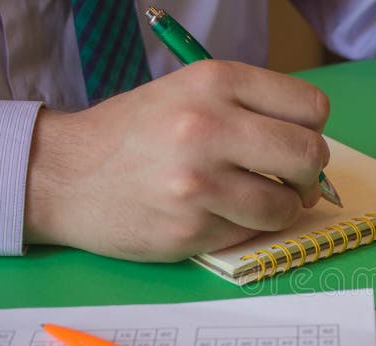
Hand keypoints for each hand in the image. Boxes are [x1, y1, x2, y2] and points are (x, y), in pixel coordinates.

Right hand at [23, 60, 329, 260]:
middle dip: (308, 174)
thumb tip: (312, 146)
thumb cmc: (135, 132)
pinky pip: (252, 233)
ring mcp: (199, 183)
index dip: (312, 130)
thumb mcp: (189, 92)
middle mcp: (208, 127)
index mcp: (215, 82)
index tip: (294, 142)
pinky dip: (244, 228)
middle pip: (309, 155)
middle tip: (290, 180)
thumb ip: (251, 109)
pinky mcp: (191, 229)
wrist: (63, 174)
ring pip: (287, 205)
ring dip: (281, 208)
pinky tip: (215, 215)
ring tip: (252, 201)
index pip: (311, 108)